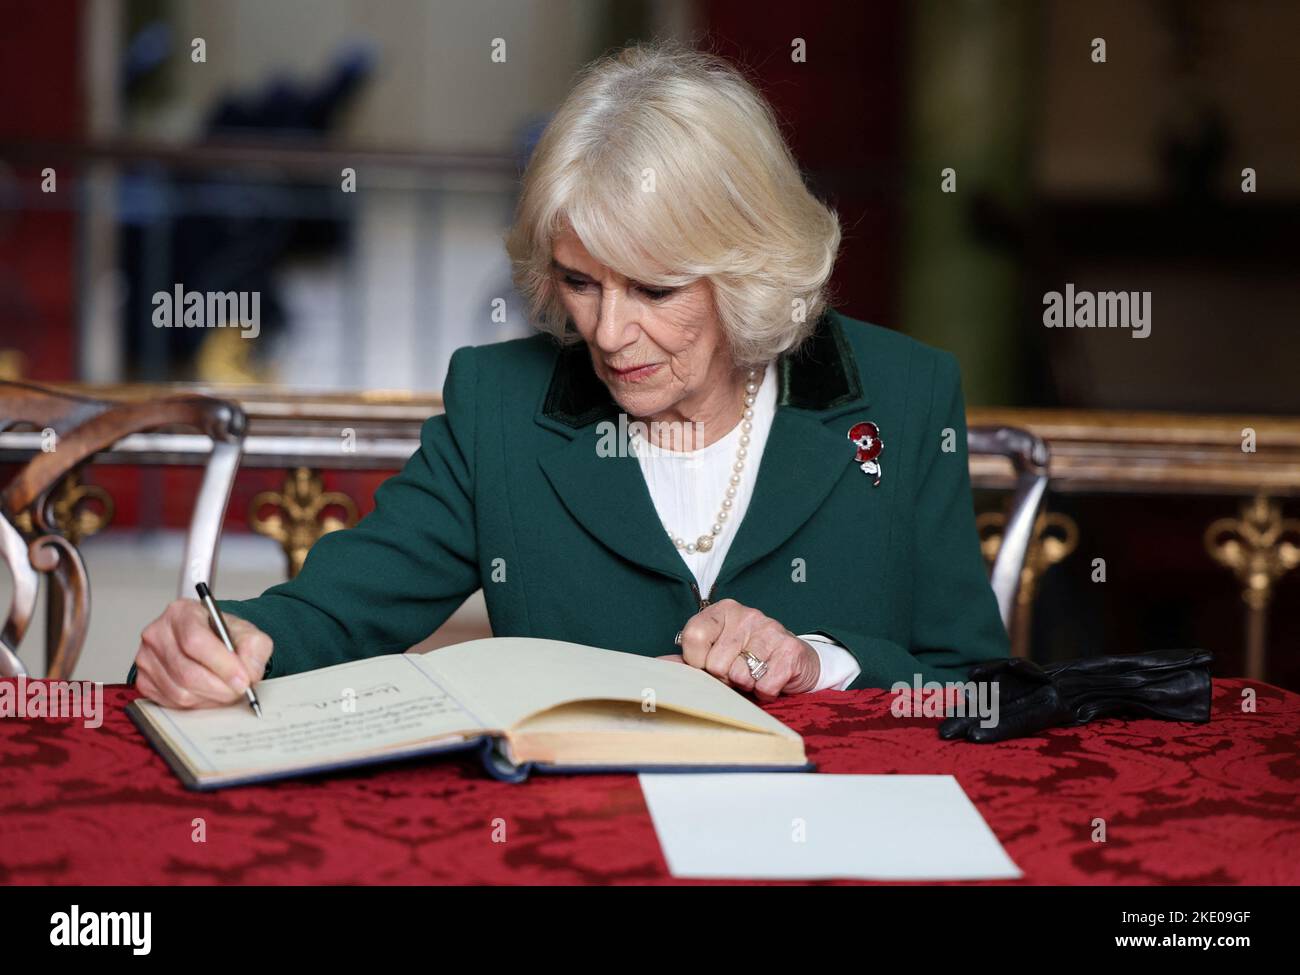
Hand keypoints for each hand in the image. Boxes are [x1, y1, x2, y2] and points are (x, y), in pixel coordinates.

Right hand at [133, 598, 271, 708]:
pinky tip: (208, 693)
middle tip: (239, 690)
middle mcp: (158, 633)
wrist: (211, 642)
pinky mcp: (144, 680)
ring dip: (210, 698)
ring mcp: (147, 658)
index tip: (242, 679)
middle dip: (220, 687)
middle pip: (187, 671)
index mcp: (182, 612)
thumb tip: (249, 672)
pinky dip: (195, 703)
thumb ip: (255, 648)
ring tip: (226, 690)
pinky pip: (170, 702)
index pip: (196, 641)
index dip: (221, 664)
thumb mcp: (248, 633)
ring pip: (179, 691)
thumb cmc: (223, 635)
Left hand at [667, 598, 819, 700]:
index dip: (698, 662)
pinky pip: (764, 685)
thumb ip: (687, 659)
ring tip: (756, 674)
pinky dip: (766, 691)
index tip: (709, 664)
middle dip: (725, 677)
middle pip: (715, 664)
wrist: (795, 662)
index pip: (692, 637)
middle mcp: (746, 615)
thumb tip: (656, 664)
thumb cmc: (749, 658)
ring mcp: (770, 629)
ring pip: (740, 676)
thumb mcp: (716, 653)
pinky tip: (771, 679)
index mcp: (722, 611)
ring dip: (747, 685)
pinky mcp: (789, 649)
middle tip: (739, 671)